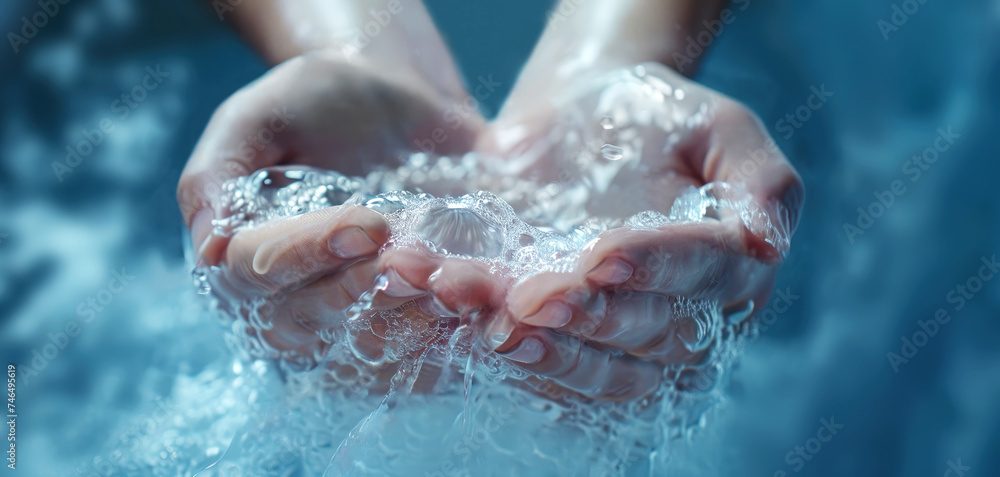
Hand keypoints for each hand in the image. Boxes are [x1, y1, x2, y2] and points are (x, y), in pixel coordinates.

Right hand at [177, 49, 482, 358]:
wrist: (399, 104)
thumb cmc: (319, 104)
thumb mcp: (260, 115)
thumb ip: (219, 172)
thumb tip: (208, 246)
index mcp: (245, 259)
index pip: (261, 272)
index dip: (309, 252)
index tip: (365, 223)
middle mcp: (292, 305)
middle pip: (318, 319)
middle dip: (368, 290)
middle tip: (414, 256)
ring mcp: (352, 325)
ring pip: (375, 346)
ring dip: (418, 321)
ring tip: (459, 285)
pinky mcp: (410, 330)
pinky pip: (426, 359)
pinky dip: (457, 341)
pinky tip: (487, 312)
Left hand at [482, 63, 804, 400]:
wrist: (578, 121)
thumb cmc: (654, 117)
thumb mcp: (718, 125)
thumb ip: (760, 180)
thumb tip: (767, 245)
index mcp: (736, 265)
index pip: (709, 276)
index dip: (658, 269)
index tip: (601, 255)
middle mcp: (692, 317)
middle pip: (657, 337)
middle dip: (596, 319)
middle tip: (535, 297)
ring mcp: (630, 342)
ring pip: (606, 374)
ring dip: (551, 355)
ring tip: (497, 325)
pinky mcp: (573, 346)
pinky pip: (552, 375)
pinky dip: (511, 357)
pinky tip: (469, 329)